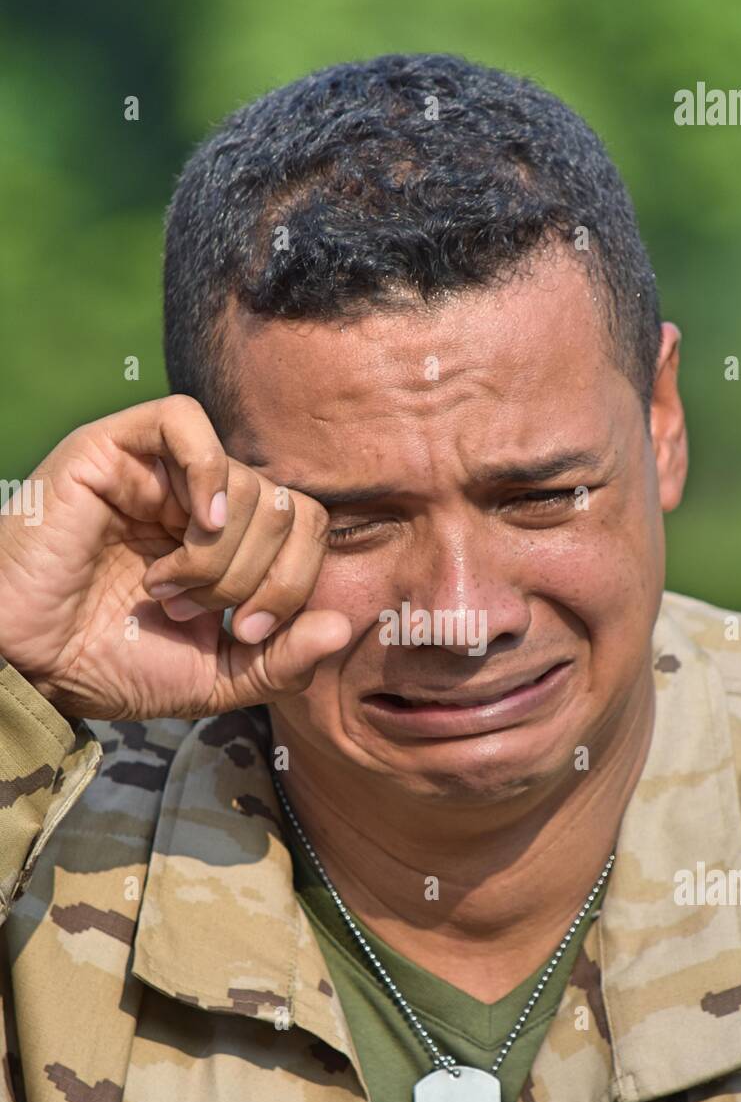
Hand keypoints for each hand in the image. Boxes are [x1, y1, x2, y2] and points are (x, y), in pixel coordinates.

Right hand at [0, 395, 350, 719]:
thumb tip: (345, 626)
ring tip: (165, 588)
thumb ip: (283, 662)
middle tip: (198, 612)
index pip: (308, 530)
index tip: (247, 634)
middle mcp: (203, 500)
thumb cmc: (114, 665)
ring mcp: (160, 471)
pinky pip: (185, 422)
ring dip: (217, 555)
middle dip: (254, 576)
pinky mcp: (114, 449)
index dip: (295, 584)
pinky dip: (208, 474)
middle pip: (286, 507)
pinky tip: (199, 524)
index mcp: (234, 544)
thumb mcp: (217, 679)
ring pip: (246, 481)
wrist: (34, 665)